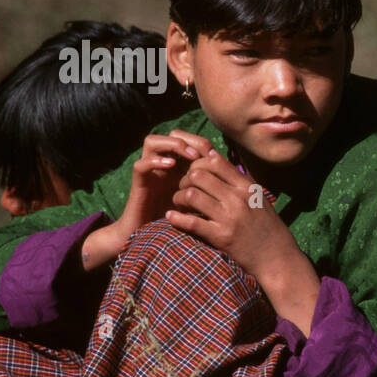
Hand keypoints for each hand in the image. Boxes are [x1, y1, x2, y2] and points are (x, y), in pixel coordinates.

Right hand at [80, 130, 209, 269]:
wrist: (155, 241)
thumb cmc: (183, 222)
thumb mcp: (202, 203)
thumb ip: (213, 188)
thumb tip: (237, 178)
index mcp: (179, 167)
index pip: (189, 141)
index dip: (201, 143)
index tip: (215, 156)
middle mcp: (164, 165)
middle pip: (171, 135)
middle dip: (188, 140)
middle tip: (202, 153)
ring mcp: (150, 172)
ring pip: (152, 142)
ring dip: (172, 145)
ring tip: (189, 156)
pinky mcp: (139, 184)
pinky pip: (140, 165)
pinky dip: (154, 161)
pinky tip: (170, 165)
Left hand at [164, 147, 295, 280]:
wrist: (277, 258)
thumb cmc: (267, 228)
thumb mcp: (258, 199)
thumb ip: (238, 182)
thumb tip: (214, 160)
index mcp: (247, 187)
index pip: (215, 162)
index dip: (198, 165)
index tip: (194, 176)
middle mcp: (238, 199)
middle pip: (198, 175)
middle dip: (184, 181)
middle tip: (183, 191)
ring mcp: (229, 217)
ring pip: (191, 195)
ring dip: (179, 198)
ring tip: (180, 205)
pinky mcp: (221, 237)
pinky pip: (190, 222)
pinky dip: (177, 218)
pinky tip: (173, 217)